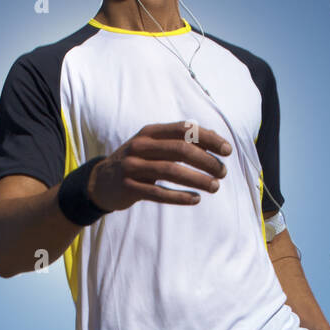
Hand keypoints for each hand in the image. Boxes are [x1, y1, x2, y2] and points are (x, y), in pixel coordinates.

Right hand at [87, 121, 231, 212]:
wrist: (102, 181)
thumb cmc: (138, 161)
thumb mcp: (154, 146)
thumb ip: (180, 142)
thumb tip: (215, 142)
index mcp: (150, 132)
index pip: (184, 129)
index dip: (208, 138)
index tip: (227, 151)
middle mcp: (140, 146)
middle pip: (180, 150)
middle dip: (206, 161)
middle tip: (223, 173)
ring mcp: (133, 166)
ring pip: (171, 172)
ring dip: (197, 180)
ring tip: (215, 187)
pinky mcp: (129, 187)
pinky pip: (158, 193)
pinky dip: (180, 197)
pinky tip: (196, 199)